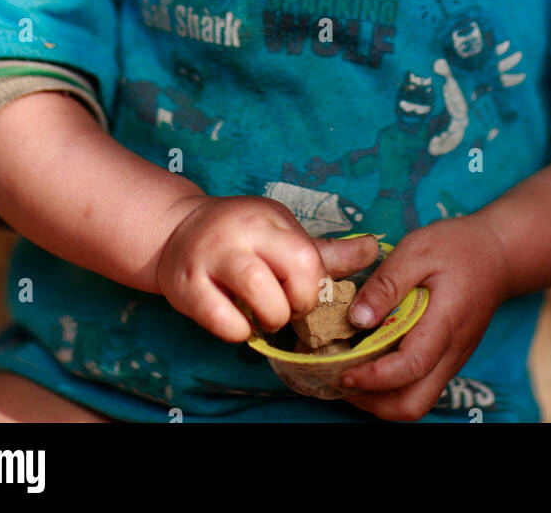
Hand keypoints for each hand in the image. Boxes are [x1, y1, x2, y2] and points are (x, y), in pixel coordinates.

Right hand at [156, 195, 379, 342]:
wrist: (176, 229)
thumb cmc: (240, 236)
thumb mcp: (281, 234)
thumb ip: (325, 251)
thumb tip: (374, 248)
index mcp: (270, 219)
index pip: (312, 256)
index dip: (314, 287)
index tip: (303, 294)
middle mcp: (243, 232)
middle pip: (296, 269)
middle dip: (299, 303)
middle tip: (287, 309)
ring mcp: (212, 256)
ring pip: (259, 293)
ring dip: (271, 318)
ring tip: (265, 318)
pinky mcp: (186, 285)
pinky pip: (223, 320)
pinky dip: (238, 332)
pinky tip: (236, 322)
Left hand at [338, 216, 510, 421]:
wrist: (499, 253)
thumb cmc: (458, 246)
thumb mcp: (418, 250)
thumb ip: (387, 283)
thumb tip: (357, 319)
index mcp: (445, 324)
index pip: (410, 368)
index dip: (373, 378)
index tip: (341, 371)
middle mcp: (452, 352)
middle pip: (414, 405)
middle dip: (374, 403)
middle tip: (341, 380)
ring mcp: (453, 359)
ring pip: (418, 401)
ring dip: (382, 399)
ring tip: (350, 376)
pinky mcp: (450, 357)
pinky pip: (422, 386)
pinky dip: (393, 386)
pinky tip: (372, 363)